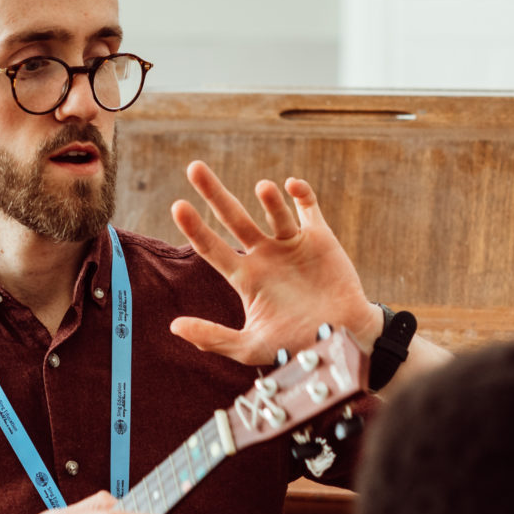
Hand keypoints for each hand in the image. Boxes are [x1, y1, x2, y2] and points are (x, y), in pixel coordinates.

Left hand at [169, 161, 380, 366]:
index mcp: (246, 277)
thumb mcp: (250, 347)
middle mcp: (264, 255)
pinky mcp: (319, 238)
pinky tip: (292, 186)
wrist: (340, 341)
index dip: (195, 227)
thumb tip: (173, 326)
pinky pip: (308, 208)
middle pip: (233, 217)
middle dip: (213, 193)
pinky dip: (301, 194)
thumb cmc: (295, 346)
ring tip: (263, 188)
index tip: (178, 206)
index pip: (211, 247)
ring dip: (269, 199)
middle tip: (194, 167)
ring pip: (274, 212)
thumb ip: (214, 337)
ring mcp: (291, 244)